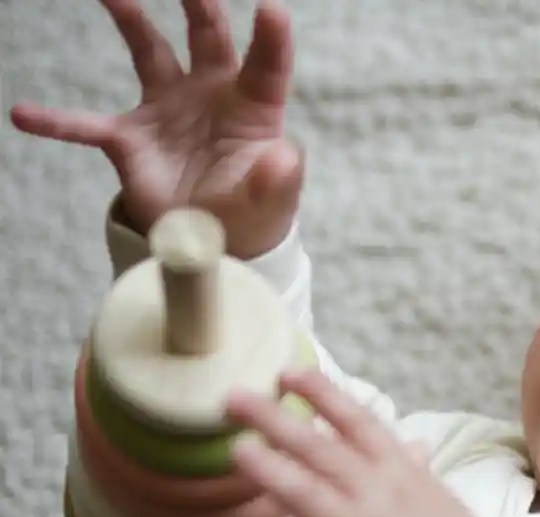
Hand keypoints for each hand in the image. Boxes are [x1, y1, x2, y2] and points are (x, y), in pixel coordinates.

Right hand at [9, 0, 302, 258]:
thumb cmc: (251, 211)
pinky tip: (24, 114)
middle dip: (201, 3)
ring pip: (149, 51)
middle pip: (208, 36)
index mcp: (253, 108)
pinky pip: (87, 124)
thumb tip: (282, 158)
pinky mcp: (131, 138)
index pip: (267, 66)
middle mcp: (211, 94)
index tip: (272, 9)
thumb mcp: (270, 201)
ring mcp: (168, 109)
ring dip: (130, 19)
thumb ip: (278, 179)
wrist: (210, 239)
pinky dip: (57, 120)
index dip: (272, 39)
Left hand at [224, 370, 519, 516]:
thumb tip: (412, 443)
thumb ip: (415, 470)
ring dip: (269, 469)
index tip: (289, 372)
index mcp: (401, 474)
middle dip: (276, 419)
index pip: (357, 422)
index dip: (322, 394)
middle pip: (321, 449)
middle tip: (236, 398)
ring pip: (306, 494)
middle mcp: (378, 497)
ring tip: (236, 450)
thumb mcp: (441, 500)